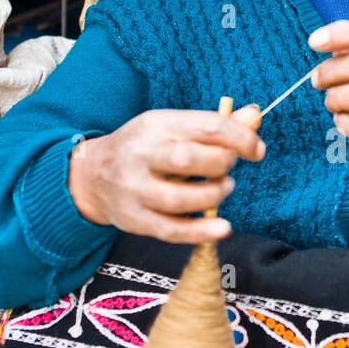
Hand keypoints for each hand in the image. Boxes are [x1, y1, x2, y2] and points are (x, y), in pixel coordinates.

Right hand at [68, 106, 264, 242]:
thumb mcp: (174, 129)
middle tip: (227, 169)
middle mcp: (142, 154)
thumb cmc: (146, 149)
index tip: (257, 151)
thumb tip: (254, 115)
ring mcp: (135, 189)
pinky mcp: (135, 219)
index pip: (206, 127)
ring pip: (180, 198)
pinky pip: (171, 230)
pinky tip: (223, 228)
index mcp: (158, 125)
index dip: (240, 139)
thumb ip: (217, 126)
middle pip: (191, 160)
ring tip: (223, 189)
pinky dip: (201, 231)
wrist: (91, 175)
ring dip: (213, 195)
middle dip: (222, 165)